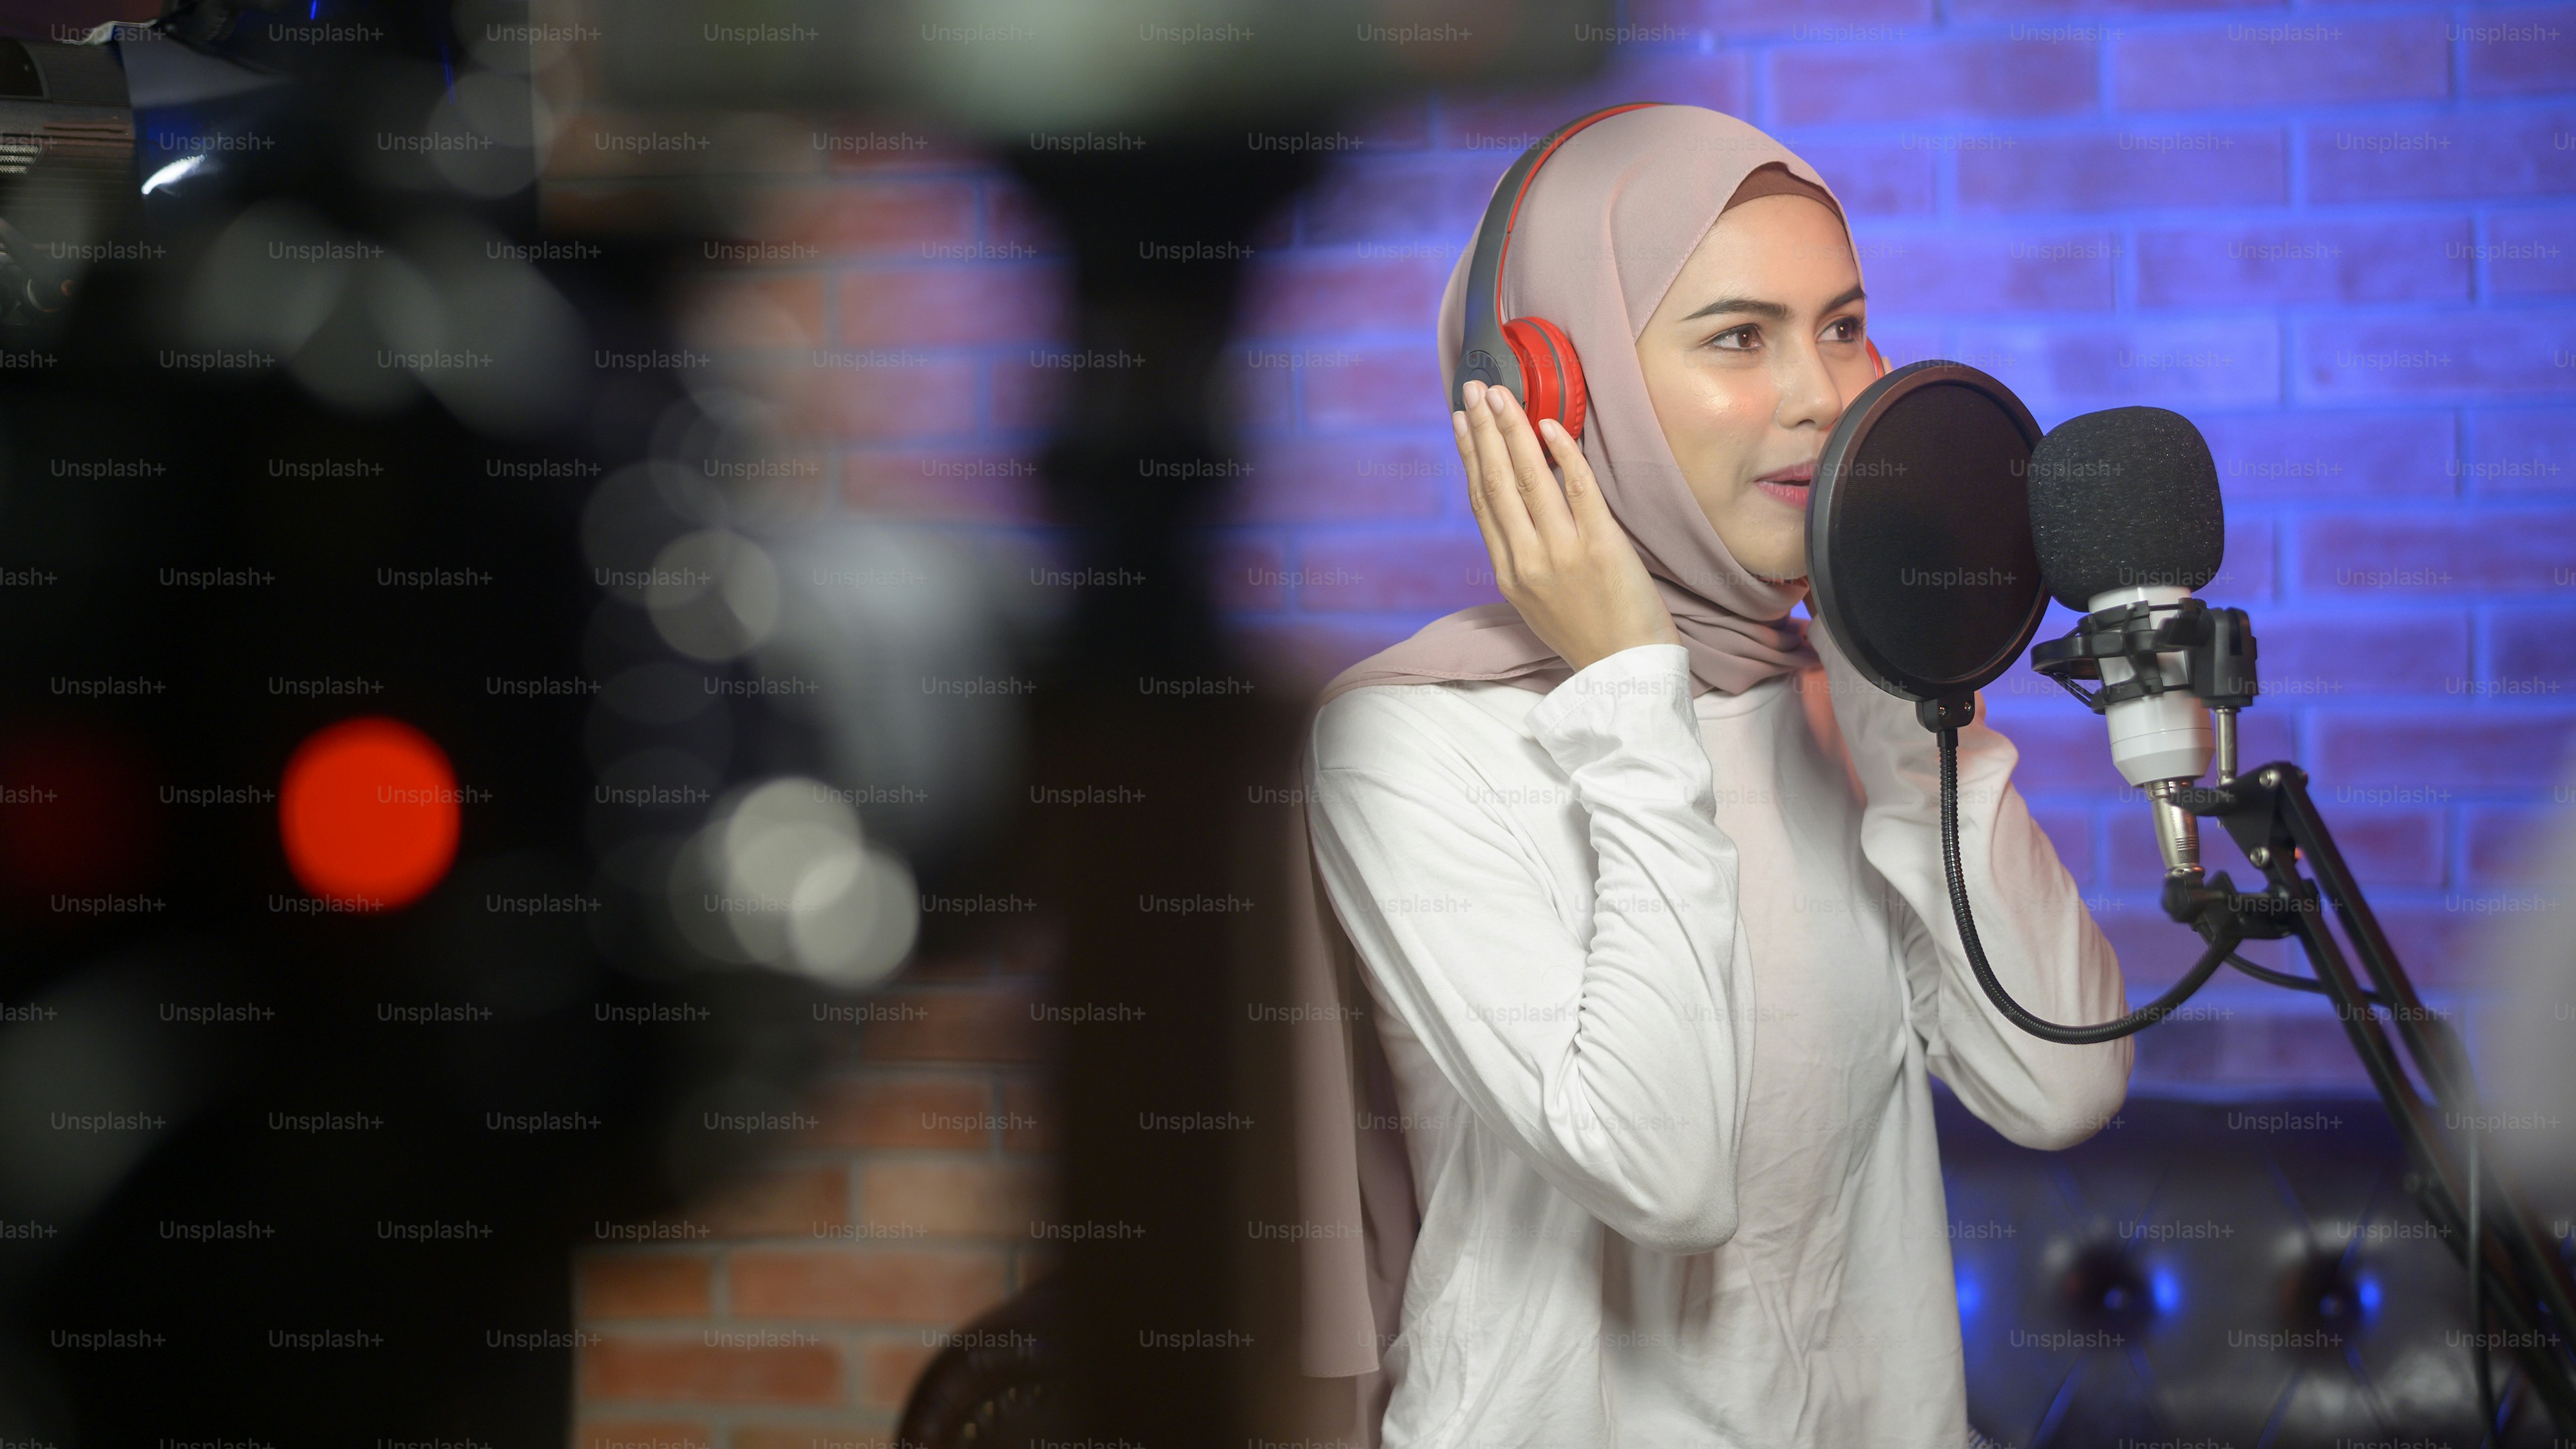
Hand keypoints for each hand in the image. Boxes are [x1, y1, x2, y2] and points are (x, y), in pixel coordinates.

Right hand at [1454, 380, 1679, 673]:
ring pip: (1530, 481)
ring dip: (1513, 432)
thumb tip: (1519, 505)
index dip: (1469, 456)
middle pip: (1498, 484)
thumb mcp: (1538, 601)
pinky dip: (1564, 455)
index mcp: (1509, 574)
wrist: (1626, 673)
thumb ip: (1524, 555)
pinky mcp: (1602, 549)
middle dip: (1483, 431)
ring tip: (1502, 396)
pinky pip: (1579, 491)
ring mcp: (1563, 554)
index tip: (1459, 420)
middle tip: (1475, 390)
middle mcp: (1528, 561)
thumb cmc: (1589, 635)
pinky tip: (1549, 425)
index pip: (1482, 502)